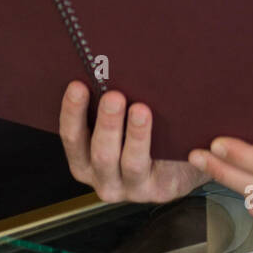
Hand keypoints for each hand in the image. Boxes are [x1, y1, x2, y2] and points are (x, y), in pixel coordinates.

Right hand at [60, 84, 207, 203]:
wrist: (180, 163)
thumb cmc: (143, 136)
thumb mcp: (118, 125)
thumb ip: (106, 104)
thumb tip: (105, 63)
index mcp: (85, 161)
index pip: (72, 137)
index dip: (72, 112)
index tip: (78, 85)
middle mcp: (104, 180)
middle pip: (101, 154)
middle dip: (107, 123)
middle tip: (113, 96)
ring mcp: (132, 188)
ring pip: (132, 163)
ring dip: (136, 135)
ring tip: (141, 110)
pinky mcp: (160, 190)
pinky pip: (162, 169)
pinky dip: (164, 148)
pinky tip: (168, 128)